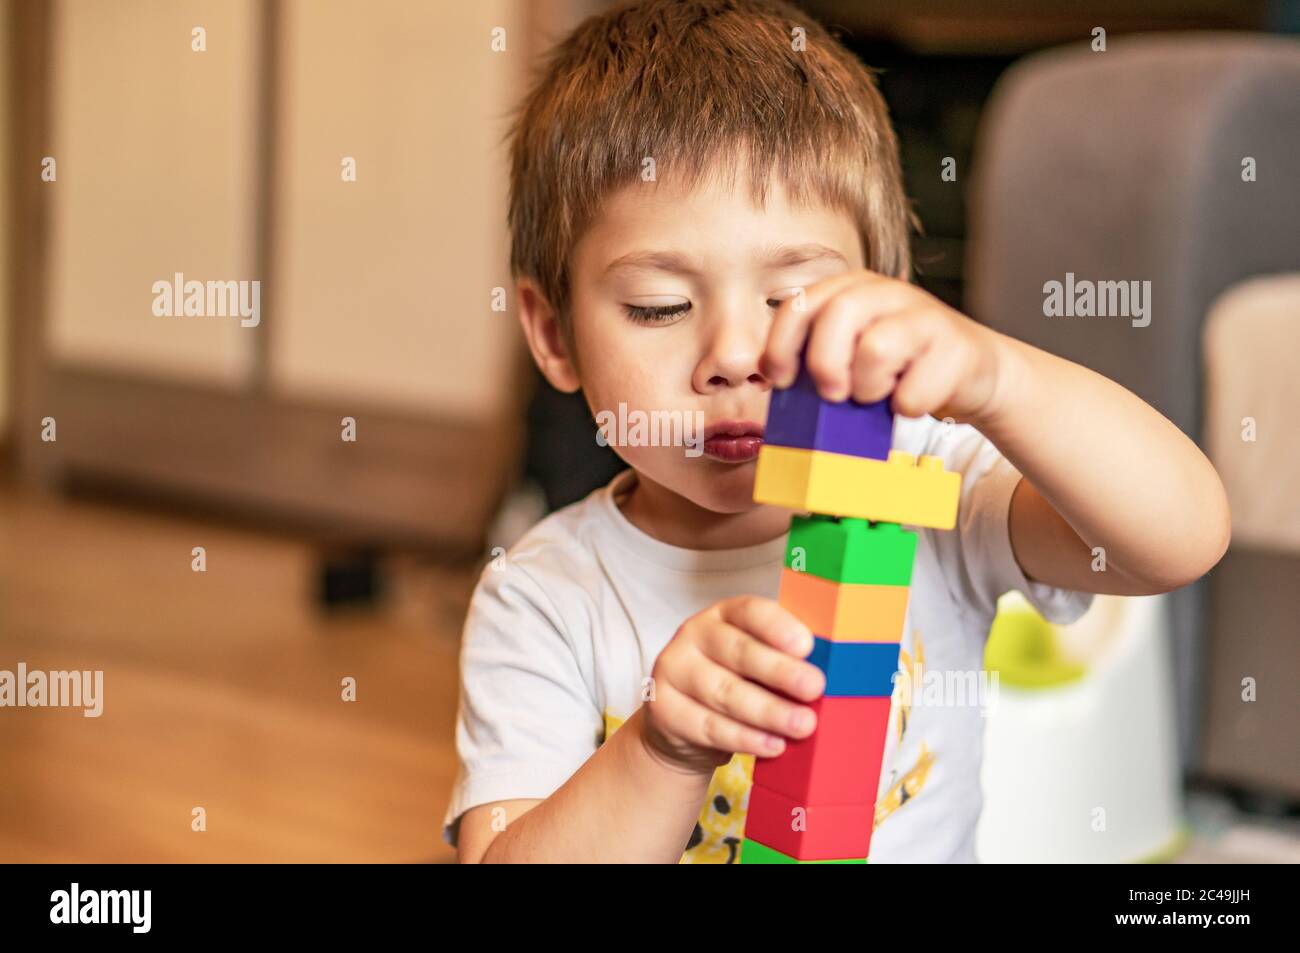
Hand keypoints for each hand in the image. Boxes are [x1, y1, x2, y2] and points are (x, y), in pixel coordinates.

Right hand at [639, 596, 824, 774]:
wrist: (682, 725)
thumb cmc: (736, 685)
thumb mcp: (759, 665)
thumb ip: (787, 661)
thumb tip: (840, 674)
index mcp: (725, 614)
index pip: (750, 611)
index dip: (778, 626)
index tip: (807, 645)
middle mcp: (695, 634)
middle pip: (738, 652)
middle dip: (781, 672)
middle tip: (815, 688)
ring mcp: (673, 669)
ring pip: (725, 692)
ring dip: (768, 711)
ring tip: (802, 725)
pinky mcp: (662, 707)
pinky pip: (707, 726)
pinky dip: (743, 738)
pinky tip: (770, 745)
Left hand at [759, 269, 1007, 425]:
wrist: (972, 372)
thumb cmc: (899, 369)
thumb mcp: (851, 356)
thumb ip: (815, 360)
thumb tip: (771, 384)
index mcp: (851, 289)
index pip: (800, 305)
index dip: (781, 344)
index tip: (779, 380)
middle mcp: (887, 292)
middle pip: (838, 315)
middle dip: (824, 364)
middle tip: (833, 395)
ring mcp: (924, 315)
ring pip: (875, 350)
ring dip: (868, 389)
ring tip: (879, 393)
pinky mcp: (956, 347)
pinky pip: (913, 391)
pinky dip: (906, 407)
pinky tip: (913, 398)